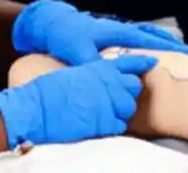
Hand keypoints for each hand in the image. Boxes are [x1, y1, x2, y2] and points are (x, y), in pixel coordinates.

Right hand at [0, 54, 156, 146]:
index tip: (152, 62)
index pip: (128, 61)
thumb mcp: (74, 73)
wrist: (36, 108)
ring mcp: (106, 102)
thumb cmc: (49, 91)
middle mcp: (106, 82)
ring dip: (122, 110)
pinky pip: (119, 125)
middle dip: (129, 92)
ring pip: (128, 106)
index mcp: (99, 67)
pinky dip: (115, 126)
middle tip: (119, 97)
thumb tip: (103, 79)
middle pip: (133, 85)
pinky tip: (105, 125)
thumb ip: (93, 74)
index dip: (141, 63)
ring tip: (110, 113)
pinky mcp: (102, 121)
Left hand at [12, 0, 187, 65]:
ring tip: (178, 50)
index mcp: (116, 32)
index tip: (185, 52)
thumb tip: (106, 74)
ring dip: (161, 42)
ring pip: (145, 35)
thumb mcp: (76, 50)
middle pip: (151, 35)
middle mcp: (120, 30)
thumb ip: (91, 62)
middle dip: (171, 43)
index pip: (146, 40)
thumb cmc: (64, 35)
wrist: (52, 23)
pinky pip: (136, 39)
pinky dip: (148, 42)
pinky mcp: (111, 37)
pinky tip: (151, 51)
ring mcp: (116, 32)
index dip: (166, 47)